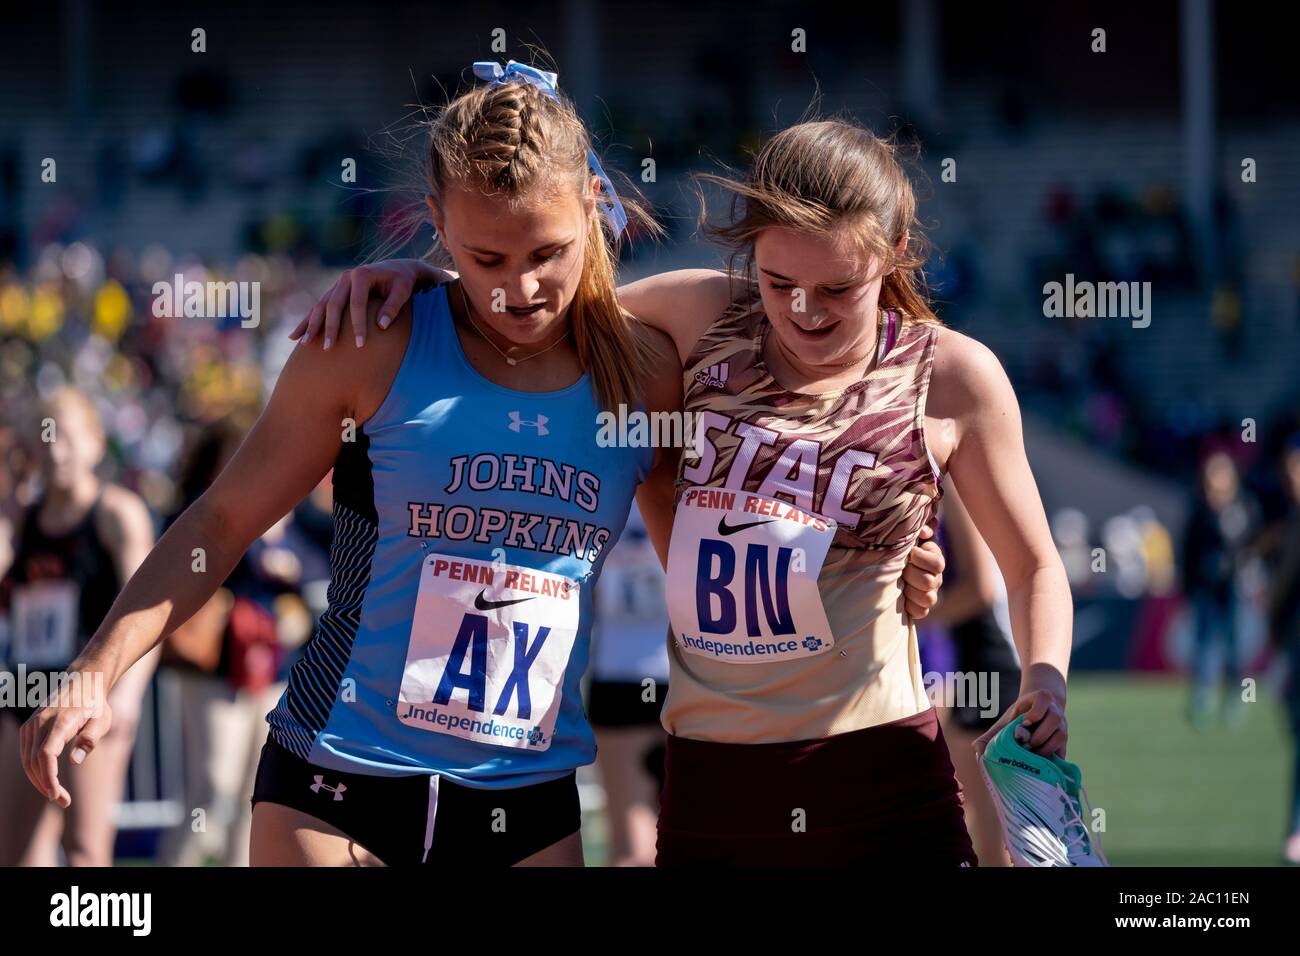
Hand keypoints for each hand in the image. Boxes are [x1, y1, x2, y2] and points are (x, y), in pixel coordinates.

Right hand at [20, 673, 114, 807]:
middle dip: (46, 785)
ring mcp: (31, 725)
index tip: (57, 795)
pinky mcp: (28, 728)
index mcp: (60, 721)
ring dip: (39, 781)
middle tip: (63, 801)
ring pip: (27, 760)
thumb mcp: (102, 721)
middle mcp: (40, 723)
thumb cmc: (95, 705)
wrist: (82, 683)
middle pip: (34, 762)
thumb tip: (74, 761)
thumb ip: (89, 739)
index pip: (46, 755)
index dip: (48, 778)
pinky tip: (48, 781)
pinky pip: (26, 754)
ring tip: (58, 795)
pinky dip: (34, 770)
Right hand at [288, 259, 454, 348]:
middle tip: (328, 349)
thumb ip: (393, 306)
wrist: (398, 269)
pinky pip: (318, 308)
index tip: (360, 345)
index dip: (358, 324)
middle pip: (333, 304)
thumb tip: (382, 326)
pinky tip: (295, 336)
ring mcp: (338, 284)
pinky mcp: (335, 291)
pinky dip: (307, 322)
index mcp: (362, 274)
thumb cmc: (403, 281)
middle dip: (330, 328)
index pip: (356, 303)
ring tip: (305, 345)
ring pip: (321, 306)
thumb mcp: (403, 290)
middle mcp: (346, 277)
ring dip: (312, 325)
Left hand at [901, 519, 943, 618]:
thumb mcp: (906, 534)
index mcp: (934, 557)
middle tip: (901, 569)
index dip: (922, 559)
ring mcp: (930, 593)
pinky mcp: (921, 608)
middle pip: (929, 582)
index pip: (937, 563)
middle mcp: (935, 577)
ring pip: (928, 599)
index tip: (911, 553)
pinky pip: (922, 612)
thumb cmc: (895, 546)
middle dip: (910, 575)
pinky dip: (910, 607)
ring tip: (900, 584)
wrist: (879, 567)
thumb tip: (924, 532)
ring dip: (910, 591)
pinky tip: (902, 599)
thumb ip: (919, 527)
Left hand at [974, 688, 1067, 758]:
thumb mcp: (1007, 719)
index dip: (1035, 712)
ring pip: (1060, 737)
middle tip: (1025, 745)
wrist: (1041, 710)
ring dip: (1045, 748)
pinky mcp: (1065, 743)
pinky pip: (1063, 753)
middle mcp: (1056, 711)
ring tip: (1031, 756)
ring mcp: (1063, 727)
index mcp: (1042, 699)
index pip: (1044, 700)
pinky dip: (1052, 761)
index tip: (1024, 722)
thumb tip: (976, 749)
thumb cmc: (1020, 716)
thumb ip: (992, 733)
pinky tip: (1040, 767)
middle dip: (1038, 735)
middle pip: (1053, 720)